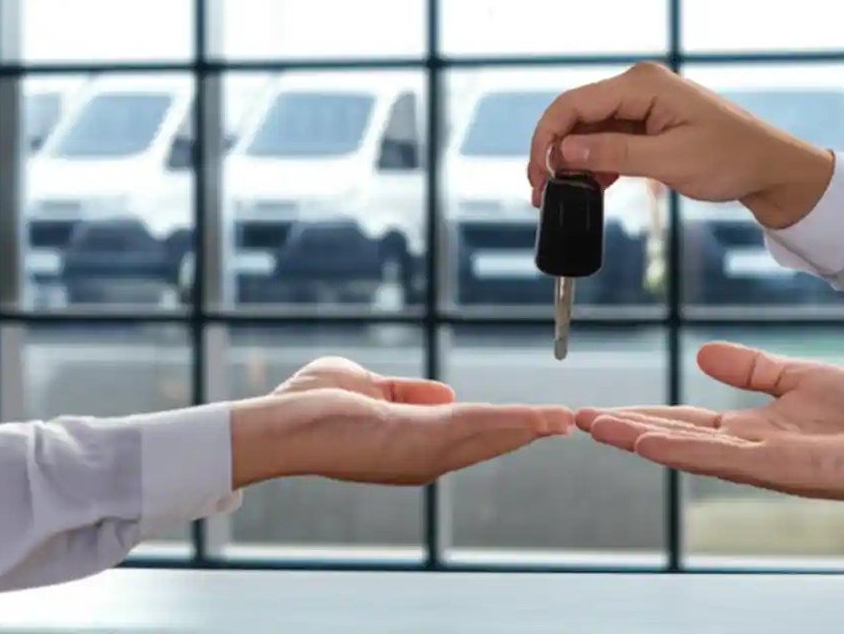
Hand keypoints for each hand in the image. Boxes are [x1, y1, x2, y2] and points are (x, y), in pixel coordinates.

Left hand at [230, 357, 573, 487]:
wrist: (279, 421)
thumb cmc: (305, 405)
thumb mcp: (365, 384)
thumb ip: (405, 390)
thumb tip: (446, 393)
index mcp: (409, 446)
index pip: (465, 434)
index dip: (500, 426)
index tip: (531, 420)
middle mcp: (420, 459)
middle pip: (485, 440)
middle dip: (525, 430)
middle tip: (564, 422)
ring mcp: (423, 454)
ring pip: (487, 434)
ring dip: (527, 426)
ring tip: (562, 419)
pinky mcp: (421, 441)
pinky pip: (477, 426)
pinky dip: (512, 422)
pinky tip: (538, 419)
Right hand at [527, 61, 834, 228]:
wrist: (769, 168)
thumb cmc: (731, 159)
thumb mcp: (670, 161)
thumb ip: (614, 154)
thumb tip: (564, 152)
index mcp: (642, 85)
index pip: (573, 104)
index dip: (547, 138)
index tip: (538, 174)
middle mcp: (638, 87)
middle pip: (575, 115)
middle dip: (554, 152)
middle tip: (540, 192)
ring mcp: (642, 105)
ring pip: (588, 131)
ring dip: (571, 162)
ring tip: (557, 197)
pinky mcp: (647, 124)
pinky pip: (607, 140)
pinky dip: (594, 164)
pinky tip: (587, 189)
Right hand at [575, 342, 843, 537]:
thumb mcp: (796, 379)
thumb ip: (751, 369)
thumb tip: (703, 355)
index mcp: (748, 429)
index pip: (683, 421)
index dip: (642, 415)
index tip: (602, 410)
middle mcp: (744, 450)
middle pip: (672, 438)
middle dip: (625, 429)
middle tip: (577, 420)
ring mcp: (757, 462)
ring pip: (685, 450)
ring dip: (639, 439)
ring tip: (597, 428)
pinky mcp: (778, 468)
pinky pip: (721, 457)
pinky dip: (680, 450)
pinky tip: (648, 442)